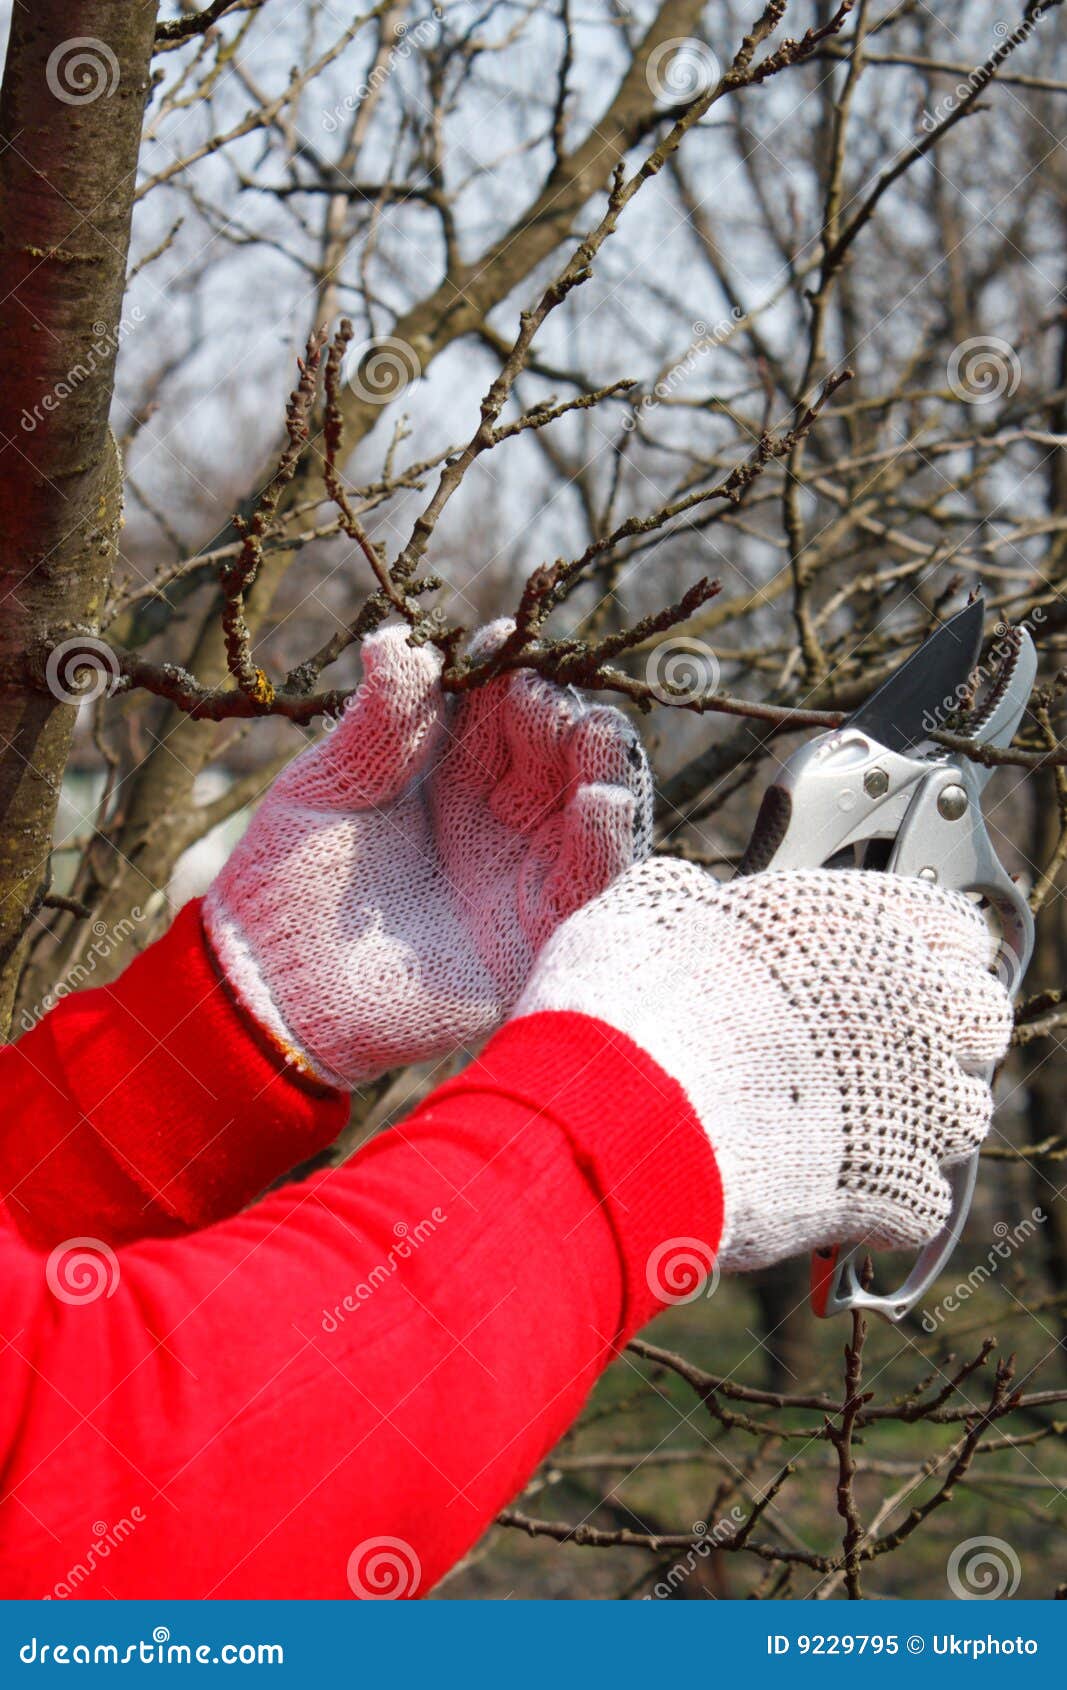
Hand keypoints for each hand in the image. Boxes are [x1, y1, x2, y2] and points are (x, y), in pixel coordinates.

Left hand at [204, 623, 651, 1087]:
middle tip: (547, 695)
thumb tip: (397, 639)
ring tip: (597, 732)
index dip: (507, 673)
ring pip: (588, 810)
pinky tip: (603, 802)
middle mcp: (498, 817)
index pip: (499, 709)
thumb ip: (375, 723)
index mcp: (450, 771)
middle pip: (557, 753)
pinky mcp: (535, 936)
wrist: (270, 984)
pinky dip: (607, 845)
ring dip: (605, 767)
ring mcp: (521, 874)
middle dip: (562, 716)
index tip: (500, 643)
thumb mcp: (328, 785)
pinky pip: (588, 887)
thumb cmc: (285, 877)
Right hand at [513, 860, 1012, 1270]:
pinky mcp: (896, 1187)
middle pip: (980, 1021)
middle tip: (870, 1051)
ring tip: (845, 1128)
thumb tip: (683, 898)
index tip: (889, 973)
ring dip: (916, 1121)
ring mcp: (916, 1100)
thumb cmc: (632, 999)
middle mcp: (913, 1005)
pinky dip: (882, 1203)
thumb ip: (691, 900)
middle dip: (937, 1037)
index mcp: (864, 923)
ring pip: (963, 1115)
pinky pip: (922, 1201)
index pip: (956, 929)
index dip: (923, 954)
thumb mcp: (651, 910)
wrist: (626, 1112)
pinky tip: (828, 1190)